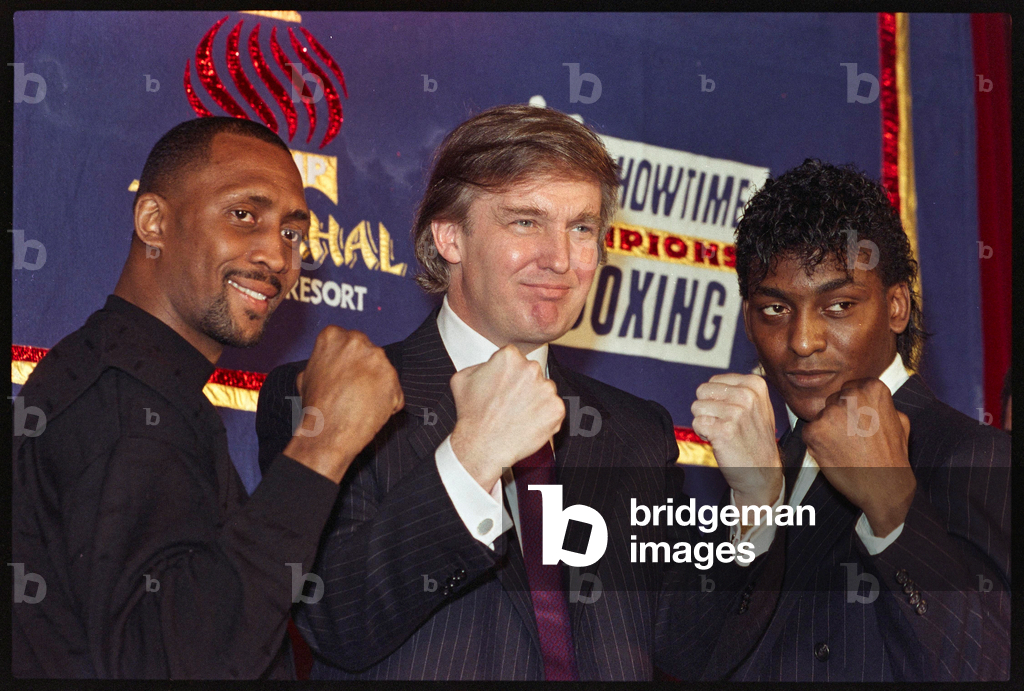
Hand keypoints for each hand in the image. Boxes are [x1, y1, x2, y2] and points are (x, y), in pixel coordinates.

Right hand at [284, 326, 403, 482]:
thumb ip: (323, 360)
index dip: (348, 361)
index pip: (349, 342)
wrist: (327, 432)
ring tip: (360, 403)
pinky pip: (395, 390)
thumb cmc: (315, 406)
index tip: (345, 375)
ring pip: (383, 370)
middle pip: (369, 352)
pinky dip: (388, 402)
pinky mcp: (392, 378)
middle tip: (354, 390)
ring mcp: (377, 358)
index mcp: (333, 336)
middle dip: (365, 369)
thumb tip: (329, 360)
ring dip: (377, 385)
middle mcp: (357, 341)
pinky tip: (371, 411)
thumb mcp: (307, 375)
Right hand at [449, 345, 564, 490]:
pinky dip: (545, 417)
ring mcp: (547, 389)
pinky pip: (554, 409)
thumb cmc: (470, 414)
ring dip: (535, 400)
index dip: (508, 375)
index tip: (502, 389)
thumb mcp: (462, 379)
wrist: (482, 447)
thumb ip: (480, 365)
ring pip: (544, 391)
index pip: (516, 359)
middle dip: (524, 386)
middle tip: (510, 404)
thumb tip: (490, 364)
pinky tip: (528, 424)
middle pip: (532, 373)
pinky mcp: (557, 409)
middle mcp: (531, 368)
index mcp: (510, 356)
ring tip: (517, 416)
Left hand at [691, 373, 782, 510]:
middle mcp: (747, 395)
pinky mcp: (724, 430)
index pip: (713, 381)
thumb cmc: (755, 439)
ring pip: (696, 407)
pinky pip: (697, 423)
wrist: (763, 471)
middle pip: (702, 391)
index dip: (715, 399)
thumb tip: (708, 384)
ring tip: (722, 432)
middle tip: (723, 423)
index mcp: (754, 384)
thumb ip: (735, 389)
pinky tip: (719, 440)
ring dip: (705, 422)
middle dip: (707, 408)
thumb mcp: (756, 405)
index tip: (731, 413)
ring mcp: (736, 413)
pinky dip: (702, 434)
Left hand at [802, 377, 913, 537]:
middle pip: (834, 400)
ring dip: (828, 429)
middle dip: (840, 416)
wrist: (885, 487)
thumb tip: (868, 397)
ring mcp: (830, 412)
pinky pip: (810, 431)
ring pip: (822, 416)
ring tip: (847, 448)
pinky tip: (835, 454)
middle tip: (853, 438)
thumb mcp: (900, 421)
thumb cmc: (893, 456)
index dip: (853, 407)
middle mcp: (850, 395)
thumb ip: (881, 404)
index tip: (860, 421)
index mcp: (871, 388)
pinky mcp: (813, 430)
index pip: (850, 388)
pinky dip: (818, 442)